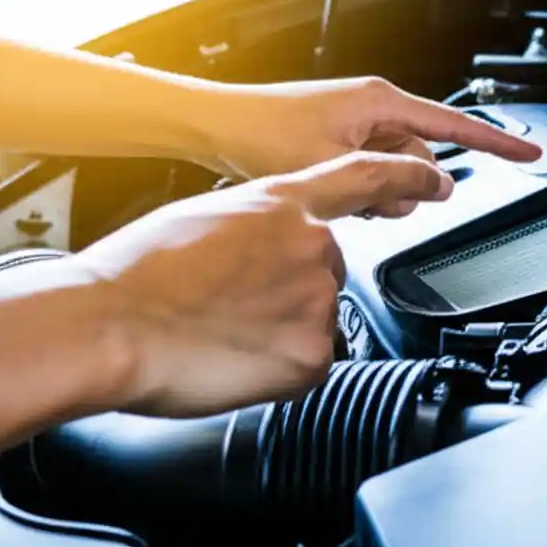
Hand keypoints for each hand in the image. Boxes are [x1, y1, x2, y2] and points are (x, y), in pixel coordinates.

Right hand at [70, 151, 451, 416]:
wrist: (112, 323)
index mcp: (281, 202)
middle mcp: (312, 244)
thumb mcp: (205, 222)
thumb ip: (256, 231)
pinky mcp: (314, 354)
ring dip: (280, 330)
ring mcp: (317, 299)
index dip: (405, 178)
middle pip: (326, 272)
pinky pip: (308, 363)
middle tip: (232, 308)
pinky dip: (277, 368)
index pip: (364, 178)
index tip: (434, 179)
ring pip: (314, 320)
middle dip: (289, 292)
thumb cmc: (137, 274)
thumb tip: (263, 255)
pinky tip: (235, 358)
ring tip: (222, 332)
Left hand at [196, 76, 540, 215]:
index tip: (531, 153)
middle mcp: (375, 108)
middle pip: (422, 159)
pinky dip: (359, 191)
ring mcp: (358, 124)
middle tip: (367, 199)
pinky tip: (329, 194)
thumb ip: (393, 177)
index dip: (498, 143)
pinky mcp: (340, 139)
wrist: (215, 127)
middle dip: (405, 187)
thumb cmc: (262, 133)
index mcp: (382, 102)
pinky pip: (371, 172)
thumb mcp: (337, 163)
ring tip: (336, 193)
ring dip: (377, 194)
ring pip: (395, 171)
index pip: (457, 124)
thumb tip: (437, 186)